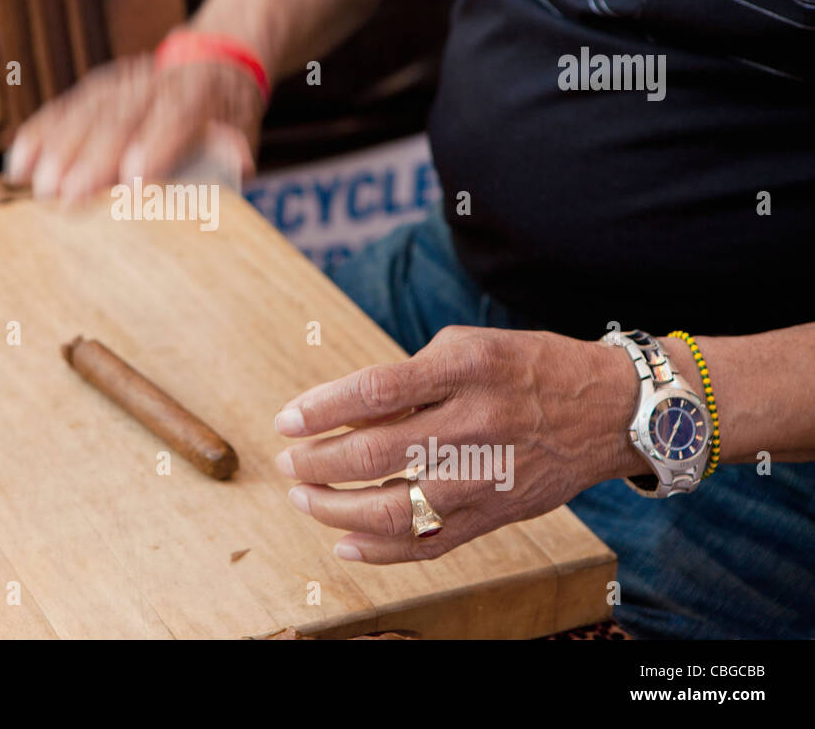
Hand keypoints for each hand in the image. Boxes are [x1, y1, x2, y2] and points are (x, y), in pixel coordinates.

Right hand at [4, 51, 264, 203]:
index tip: (133, 184)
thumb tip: (237, 167)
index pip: (176, 117)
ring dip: (58, 149)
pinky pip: (64, 109)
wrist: (214, 62)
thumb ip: (233, 150)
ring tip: (37, 185)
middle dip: (92, 158)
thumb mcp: (243, 130)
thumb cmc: (228, 115)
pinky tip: (20, 162)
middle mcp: (155, 82)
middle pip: (121, 118)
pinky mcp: (96, 89)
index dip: (155, 148)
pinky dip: (41, 135)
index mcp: (198, 92)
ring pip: (86, 112)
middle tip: (67, 196)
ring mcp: (121, 83)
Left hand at [272, 326, 643, 563]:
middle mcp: (477, 422)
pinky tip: (345, 543)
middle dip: (317, 462)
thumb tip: (343, 414)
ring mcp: (488, 475)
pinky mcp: (498, 514)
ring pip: (397, 508)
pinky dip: (382, 550)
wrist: (611, 409)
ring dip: (337, 510)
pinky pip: (431, 543)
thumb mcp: (469, 347)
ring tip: (304, 499)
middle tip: (288, 462)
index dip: (322, 408)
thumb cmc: (526, 368)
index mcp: (466, 368)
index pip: (376, 390)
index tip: (286, 420)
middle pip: (376, 452)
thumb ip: (409, 379)